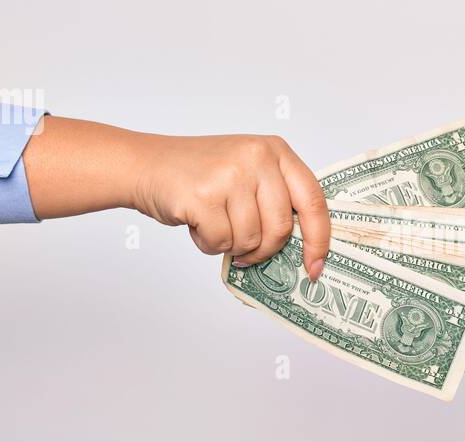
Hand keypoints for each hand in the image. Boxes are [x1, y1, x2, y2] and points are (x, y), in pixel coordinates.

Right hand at [131, 133, 328, 276]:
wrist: (147, 165)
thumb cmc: (200, 175)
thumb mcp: (248, 171)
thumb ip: (276, 198)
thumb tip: (303, 250)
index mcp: (275, 151)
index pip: (313, 200)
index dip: (318, 239)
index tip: (315, 267)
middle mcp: (257, 157)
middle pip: (280, 228)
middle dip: (264, 250)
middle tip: (248, 251)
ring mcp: (230, 175)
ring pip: (250, 239)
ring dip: (231, 245)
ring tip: (214, 223)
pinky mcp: (203, 196)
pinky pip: (221, 242)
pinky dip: (209, 244)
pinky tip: (198, 223)